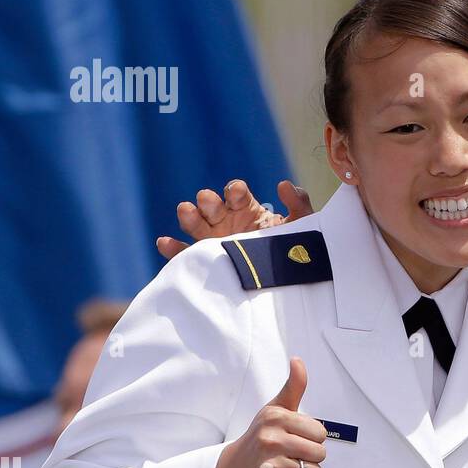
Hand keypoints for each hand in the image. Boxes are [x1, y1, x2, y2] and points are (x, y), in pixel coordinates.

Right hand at [157, 179, 313, 259]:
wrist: (288, 282)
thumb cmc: (294, 249)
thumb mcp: (302, 227)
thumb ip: (298, 204)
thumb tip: (283, 185)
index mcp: (247, 209)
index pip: (237, 194)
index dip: (235, 191)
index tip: (238, 193)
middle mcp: (226, 221)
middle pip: (212, 205)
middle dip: (210, 201)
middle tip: (208, 201)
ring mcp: (213, 240)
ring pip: (195, 224)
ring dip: (189, 216)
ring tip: (186, 212)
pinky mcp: (204, 260)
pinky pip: (185, 254)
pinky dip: (173, 248)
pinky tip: (164, 242)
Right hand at [217, 358, 327, 467]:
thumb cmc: (260, 436)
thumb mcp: (275, 408)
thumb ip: (293, 386)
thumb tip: (297, 360)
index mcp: (275, 418)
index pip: (321, 432)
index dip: (312, 437)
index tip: (295, 437)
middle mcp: (271, 440)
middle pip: (320, 454)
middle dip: (310, 456)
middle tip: (290, 454)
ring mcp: (270, 466)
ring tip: (286, 467)